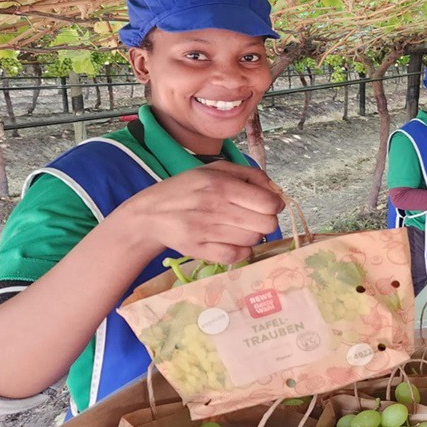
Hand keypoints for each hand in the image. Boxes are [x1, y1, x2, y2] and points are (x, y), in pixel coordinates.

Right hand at [114, 161, 285, 263]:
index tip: (268, 205)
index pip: (268, 203)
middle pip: (266, 224)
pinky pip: (236, 257)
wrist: (149, 214)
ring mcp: (206, 231)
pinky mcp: (199, 251)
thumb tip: (276, 191)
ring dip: (253, 235)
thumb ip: (249, 175)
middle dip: (266, 221)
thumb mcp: (215, 170)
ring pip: (253, 240)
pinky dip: (241, 251)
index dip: (275, 205)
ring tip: (240, 228)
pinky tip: (234, 242)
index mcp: (221, 184)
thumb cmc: (187, 188)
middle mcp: (215, 208)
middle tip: (255, 218)